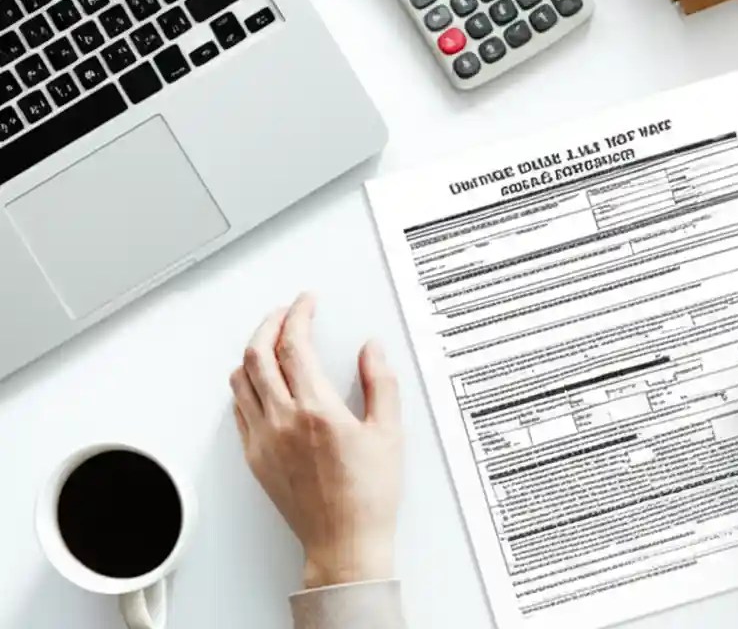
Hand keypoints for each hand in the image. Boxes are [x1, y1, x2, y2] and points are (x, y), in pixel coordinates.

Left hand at [229, 293, 403, 588]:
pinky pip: (238, 409)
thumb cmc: (368, 496)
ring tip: (270, 342)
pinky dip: (245, 385)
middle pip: (257, 354)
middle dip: (269, 323)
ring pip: (240, 379)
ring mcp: (263, 440)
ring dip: (252, 351)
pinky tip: (260, 383)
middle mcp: (283, 421)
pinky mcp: (255, 457)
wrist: (344, 543)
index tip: (307, 303)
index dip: (299, 314)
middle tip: (285, 313)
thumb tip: (371, 350)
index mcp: (317, 410)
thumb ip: (380, 383)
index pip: (295, 345)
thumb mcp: (389, 433)